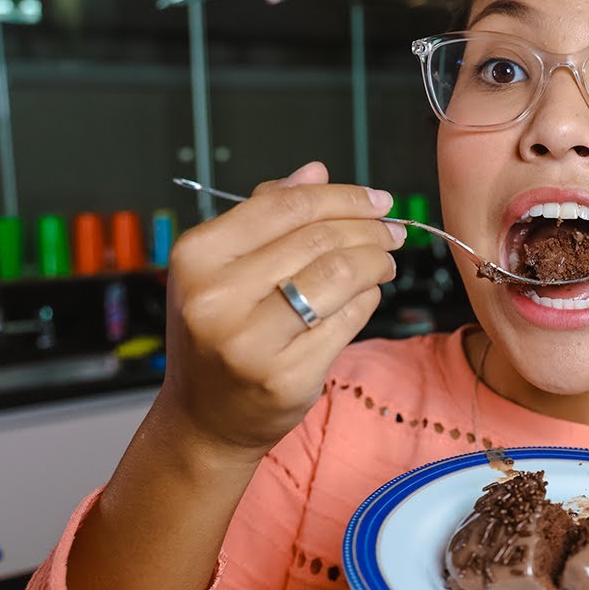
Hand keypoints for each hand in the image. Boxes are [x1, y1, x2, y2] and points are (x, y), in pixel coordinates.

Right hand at [157, 162, 405, 456]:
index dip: (343, 198)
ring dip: (376, 262)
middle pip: (319, 240)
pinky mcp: (286, 376)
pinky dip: (367, 301)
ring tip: (384, 262)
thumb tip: (316, 171)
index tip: (379, 200)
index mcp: (197, 257)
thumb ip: (268, 214)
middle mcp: (217, 298)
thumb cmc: (221, 331)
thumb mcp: (222, 267)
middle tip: (392, 232)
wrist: (206, 418)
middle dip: (369, 230)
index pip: (286, 206)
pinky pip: (348, 320)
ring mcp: (250, 342)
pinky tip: (365, 298)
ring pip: (340, 276)